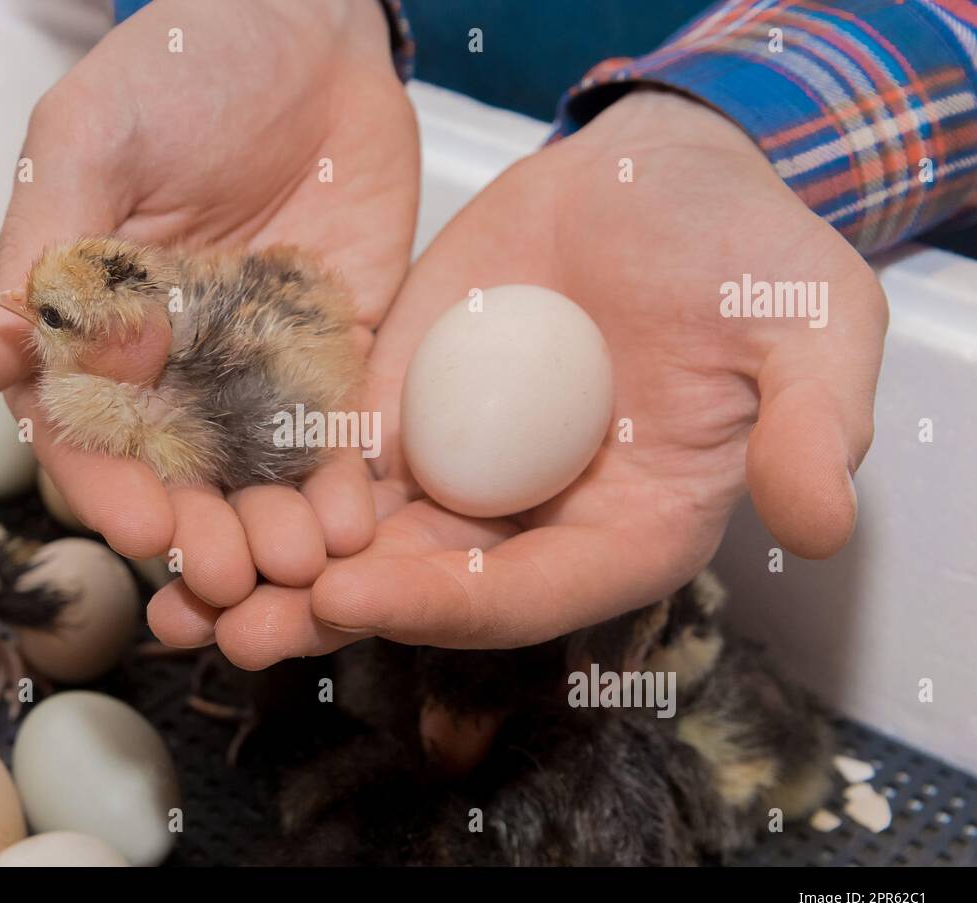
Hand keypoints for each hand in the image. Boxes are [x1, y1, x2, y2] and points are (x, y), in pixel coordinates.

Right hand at [0, 0, 417, 603]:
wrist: (307, 23)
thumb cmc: (179, 66)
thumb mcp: (92, 146)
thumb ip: (44, 262)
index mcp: (96, 329)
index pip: (90, 434)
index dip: (111, 489)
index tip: (147, 528)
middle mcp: (173, 365)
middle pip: (181, 475)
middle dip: (206, 533)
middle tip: (237, 575)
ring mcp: (257, 365)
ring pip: (261, 471)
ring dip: (281, 527)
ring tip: (308, 567)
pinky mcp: (335, 353)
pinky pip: (340, 429)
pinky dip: (348, 479)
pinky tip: (362, 521)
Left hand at [154, 90, 885, 666]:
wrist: (650, 176)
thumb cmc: (736, 248)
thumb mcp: (804, 316)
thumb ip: (807, 414)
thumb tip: (820, 517)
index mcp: (627, 531)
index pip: (532, 595)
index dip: (445, 606)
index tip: (354, 594)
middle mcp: (533, 523)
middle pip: (424, 593)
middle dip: (327, 615)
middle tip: (232, 626)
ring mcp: (461, 474)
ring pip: (358, 545)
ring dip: (271, 575)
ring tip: (181, 588)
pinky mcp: (402, 417)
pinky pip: (330, 467)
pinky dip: (267, 493)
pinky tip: (190, 505)